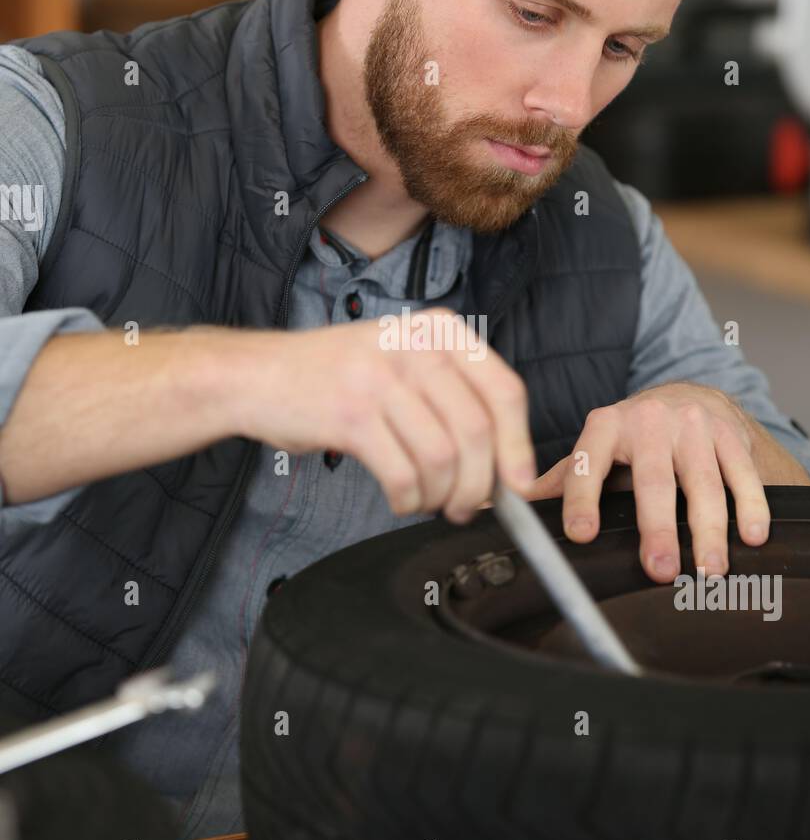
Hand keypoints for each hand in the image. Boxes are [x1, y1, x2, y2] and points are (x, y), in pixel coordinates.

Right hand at [233, 306, 536, 521]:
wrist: (258, 375)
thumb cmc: (338, 378)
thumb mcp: (403, 362)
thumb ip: (453, 398)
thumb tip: (505, 466)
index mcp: (439, 331)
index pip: (504, 391)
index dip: (519, 446)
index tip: (520, 485)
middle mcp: (415, 347)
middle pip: (477, 432)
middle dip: (479, 485)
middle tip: (466, 508)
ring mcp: (381, 378)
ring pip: (443, 458)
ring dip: (442, 496)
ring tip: (430, 503)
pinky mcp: (351, 415)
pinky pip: (403, 474)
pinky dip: (409, 500)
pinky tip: (401, 499)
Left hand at [517, 382, 775, 583]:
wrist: (689, 396)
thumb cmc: (633, 436)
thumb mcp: (594, 448)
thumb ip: (559, 481)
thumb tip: (500, 506)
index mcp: (606, 426)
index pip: (587, 464)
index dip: (581, 499)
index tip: (580, 535)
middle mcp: (650, 421)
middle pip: (654, 480)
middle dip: (657, 528)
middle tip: (660, 569)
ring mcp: (694, 427)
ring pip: (704, 483)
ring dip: (708, 530)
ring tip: (709, 569)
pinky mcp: (732, 436)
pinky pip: (743, 474)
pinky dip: (751, 507)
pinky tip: (751, 537)